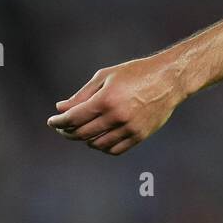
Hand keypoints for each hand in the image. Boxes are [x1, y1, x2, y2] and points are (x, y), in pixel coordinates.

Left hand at [47, 53, 186, 155]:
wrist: (170, 80)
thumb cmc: (135, 73)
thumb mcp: (106, 77)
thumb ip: (82, 94)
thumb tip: (60, 108)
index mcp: (106, 99)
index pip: (73, 118)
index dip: (58, 121)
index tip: (52, 121)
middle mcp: (117, 116)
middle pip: (82, 133)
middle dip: (67, 131)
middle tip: (63, 127)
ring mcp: (130, 128)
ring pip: (96, 144)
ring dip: (85, 140)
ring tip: (82, 131)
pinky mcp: (140, 135)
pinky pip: (114, 149)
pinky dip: (102, 146)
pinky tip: (99, 138)